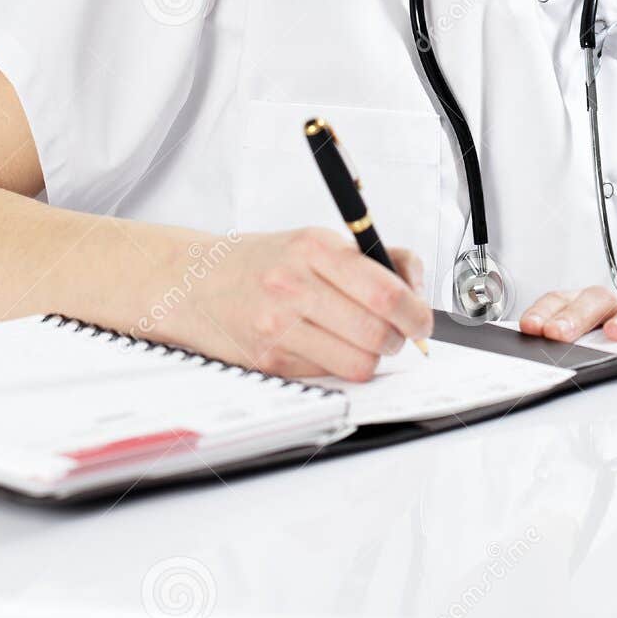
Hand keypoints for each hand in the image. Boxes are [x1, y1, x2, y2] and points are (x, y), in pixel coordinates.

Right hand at [159, 227, 432, 381]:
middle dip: (397, 340)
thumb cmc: (262, 261)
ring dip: (371, 358)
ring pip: (357, 364)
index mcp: (314, 248)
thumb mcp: (315, 241)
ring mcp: (278, 327)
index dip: (416, 314)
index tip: (421, 320)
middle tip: (394, 334)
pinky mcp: (269, 362)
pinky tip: (325, 347)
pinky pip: (328, 376)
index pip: (385, 292)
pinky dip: (338, 366)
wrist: (195, 282)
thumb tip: (416, 286)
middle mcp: (294, 286)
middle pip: (376, 334)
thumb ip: (372, 259)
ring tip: (361, 341)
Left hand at [519, 284, 616, 342]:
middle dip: (576, 315)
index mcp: (588, 308)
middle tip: (560, 333)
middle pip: (598, 298)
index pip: (562, 299)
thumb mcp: (587, 350)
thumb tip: (537, 353)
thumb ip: (567, 349)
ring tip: (616, 333)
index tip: (531, 327)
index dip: (545, 311)